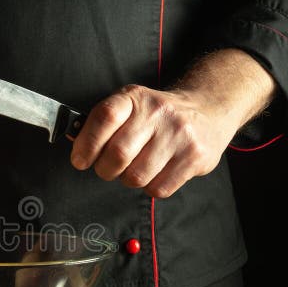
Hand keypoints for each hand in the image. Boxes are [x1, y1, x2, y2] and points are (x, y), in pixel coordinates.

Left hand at [70, 85, 234, 197]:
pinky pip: (159, 189)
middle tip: (108, 168)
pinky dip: (150, 187)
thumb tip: (78, 150)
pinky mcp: (194, 157)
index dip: (86, 143)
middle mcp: (158, 113)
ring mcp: (179, 135)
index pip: (104, 117)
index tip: (80, 160)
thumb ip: (104, 124)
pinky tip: (156, 173)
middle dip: (105, 169)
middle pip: (118, 154)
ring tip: (135, 168)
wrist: (209, 109)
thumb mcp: (131, 105)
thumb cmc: (157, 115)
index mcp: (135, 98)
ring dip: (129, 179)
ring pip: (136, 176)